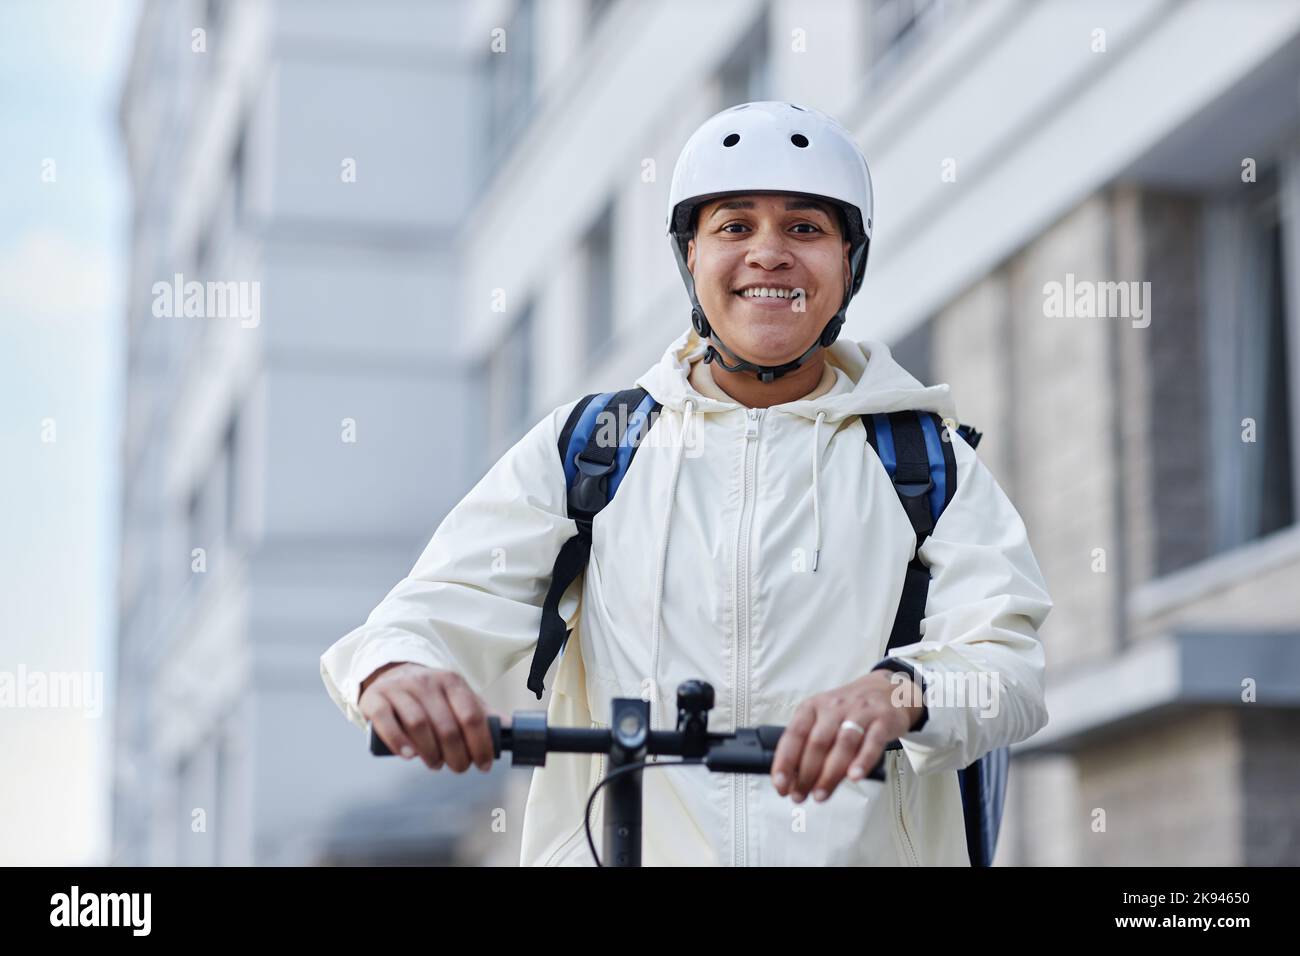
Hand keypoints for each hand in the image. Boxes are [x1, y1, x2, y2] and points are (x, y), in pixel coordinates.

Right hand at [359, 662, 498, 771]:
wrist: (392, 672)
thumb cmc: (431, 694)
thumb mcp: (457, 697)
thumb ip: (482, 713)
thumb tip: (510, 731)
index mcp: (452, 681)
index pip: (471, 715)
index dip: (481, 744)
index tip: (484, 764)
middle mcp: (427, 682)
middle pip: (446, 724)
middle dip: (457, 754)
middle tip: (458, 768)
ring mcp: (400, 689)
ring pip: (418, 723)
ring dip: (430, 752)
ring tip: (435, 764)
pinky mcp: (375, 698)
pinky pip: (385, 721)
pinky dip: (397, 740)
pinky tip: (408, 756)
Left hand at [770, 670, 924, 802]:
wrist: (886, 691)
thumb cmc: (848, 711)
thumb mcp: (822, 719)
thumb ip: (807, 746)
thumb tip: (791, 780)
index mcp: (813, 707)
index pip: (794, 734)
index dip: (785, 761)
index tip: (780, 784)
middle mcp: (834, 708)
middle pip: (817, 743)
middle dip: (805, 774)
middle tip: (800, 796)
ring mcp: (859, 713)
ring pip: (842, 745)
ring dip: (830, 774)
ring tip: (820, 795)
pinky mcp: (882, 721)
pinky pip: (872, 743)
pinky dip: (862, 761)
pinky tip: (854, 777)